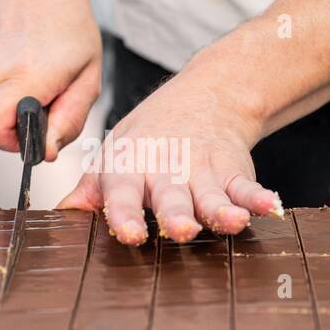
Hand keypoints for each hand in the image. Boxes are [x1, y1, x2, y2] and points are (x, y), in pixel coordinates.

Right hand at [0, 0, 100, 161]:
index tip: (35, 133)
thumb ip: (70, 118)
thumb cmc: (68, 21)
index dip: (13, 142)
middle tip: (45, 101)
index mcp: (26, 76)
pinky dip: (4, 87)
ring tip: (38, 74)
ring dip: (13, 103)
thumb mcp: (88, 75)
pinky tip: (23, 62)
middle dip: (18, 125)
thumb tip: (46, 151)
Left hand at [57, 62, 282, 244]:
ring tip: (232, 221)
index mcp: (130, 169)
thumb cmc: (152, 136)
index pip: (123, 193)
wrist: (206, 96)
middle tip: (180, 230)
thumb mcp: (115, 155)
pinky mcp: (233, 171)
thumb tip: (59, 216)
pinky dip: (259, 197)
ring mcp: (202, 171)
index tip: (129, 233)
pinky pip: (246, 187)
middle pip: (171, 196)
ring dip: (221, 209)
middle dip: (175, 214)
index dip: (125, 214)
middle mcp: (166, 170)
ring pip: (210, 194)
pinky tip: (270, 207)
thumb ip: (92, 189)